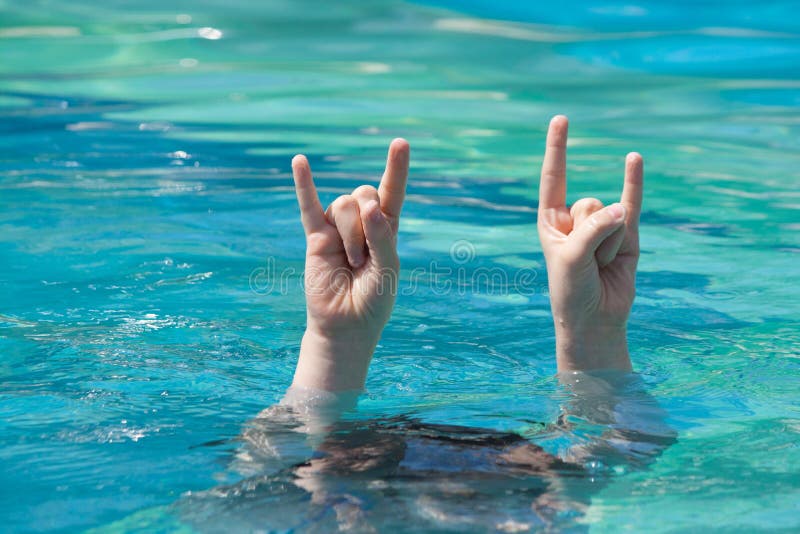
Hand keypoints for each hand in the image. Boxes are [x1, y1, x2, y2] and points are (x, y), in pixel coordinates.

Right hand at [290, 139, 409, 390]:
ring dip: (351, 235)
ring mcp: (337, 227)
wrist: (345, 326)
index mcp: (386, 227)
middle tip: (365, 259)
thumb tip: (368, 206)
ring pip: (343, 205)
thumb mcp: (388, 270)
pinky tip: (299, 161)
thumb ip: (382, 237)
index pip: (393, 191)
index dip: (397, 168)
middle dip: (367, 224)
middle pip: (364, 195)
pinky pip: (307, 206)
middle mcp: (362, 222)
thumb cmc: (373, 300)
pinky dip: (303, 184)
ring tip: (350, 262)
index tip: (401, 143)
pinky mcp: (315, 237)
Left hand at [537, 116, 642, 371]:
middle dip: (590, 235)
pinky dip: (634, 181)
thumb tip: (623, 210)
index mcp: (551, 220)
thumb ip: (594, 230)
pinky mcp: (628, 233)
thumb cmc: (571, 290)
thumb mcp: (571, 258)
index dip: (557, 148)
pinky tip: (634, 158)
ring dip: (608, 246)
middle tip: (585, 263)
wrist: (594, 319)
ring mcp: (603, 223)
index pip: (554, 176)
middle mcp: (576, 217)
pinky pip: (633, 202)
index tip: (560, 118)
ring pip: (613, 215)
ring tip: (600, 267)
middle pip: (589, 203)